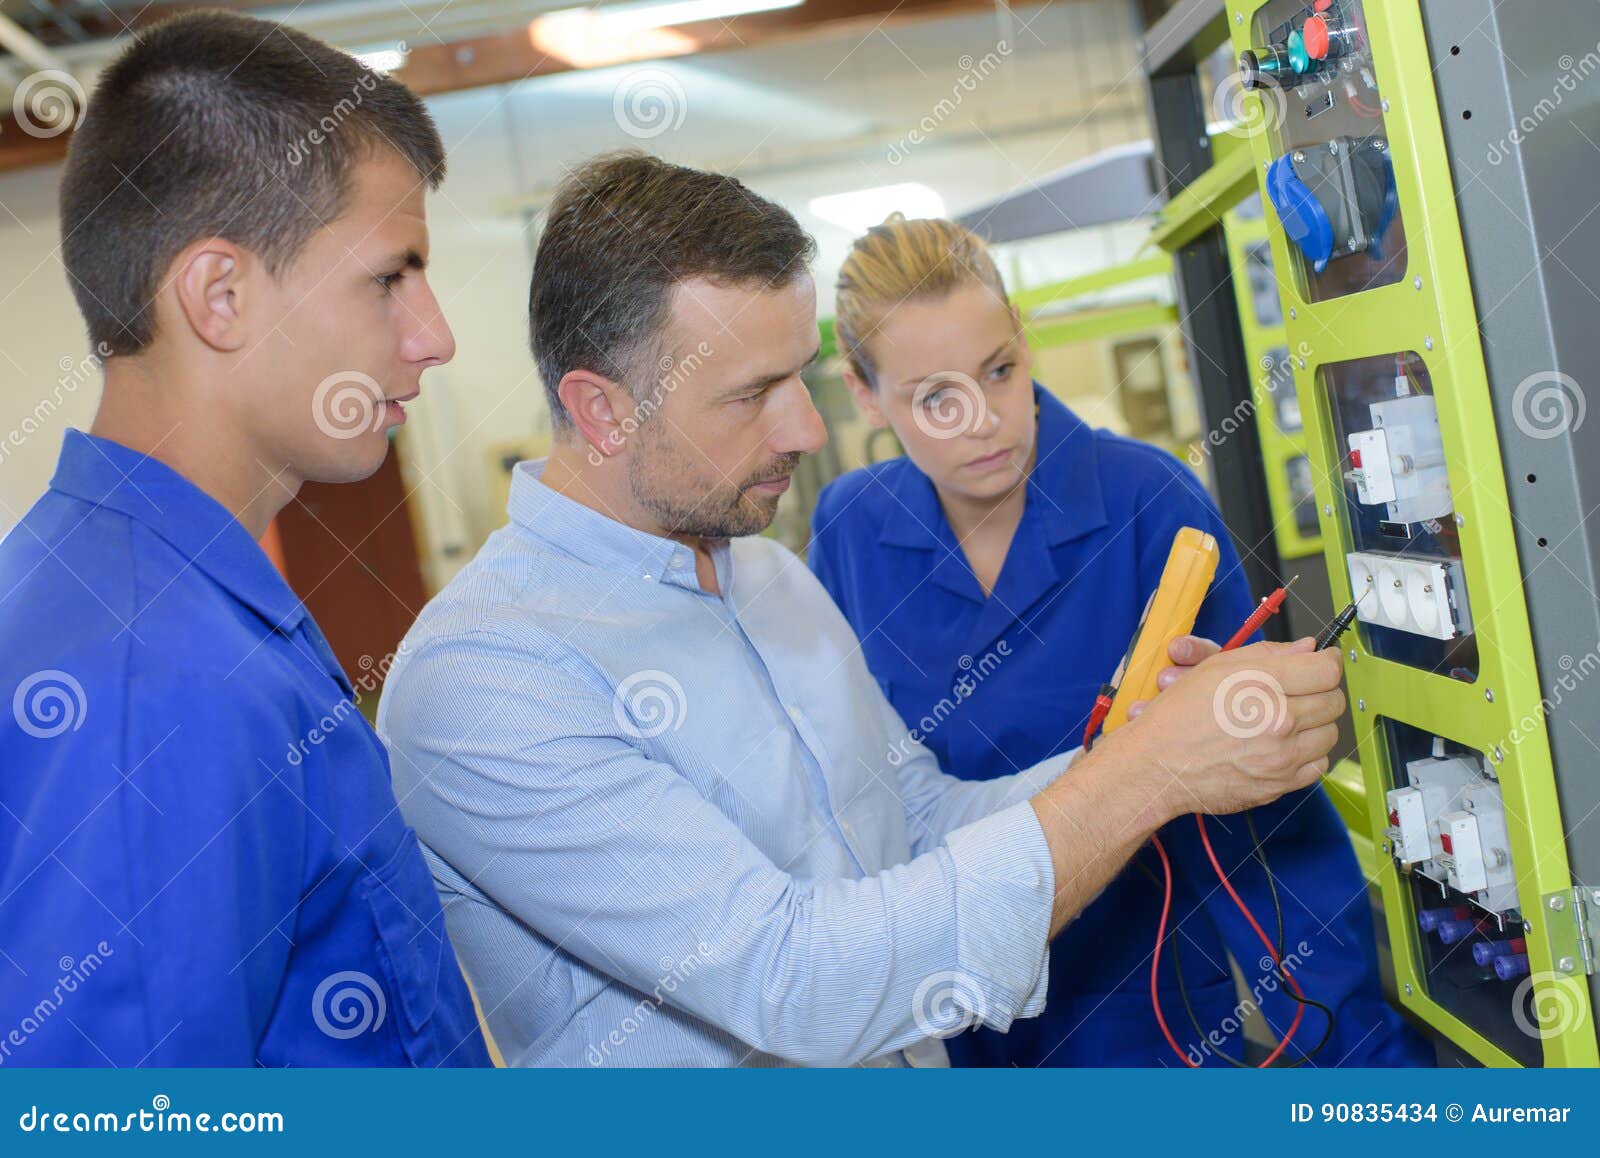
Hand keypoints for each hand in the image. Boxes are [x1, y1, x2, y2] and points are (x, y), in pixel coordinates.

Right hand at [1103, 637, 1344, 818]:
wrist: (1156, 767)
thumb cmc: (1178, 717)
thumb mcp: (1215, 669)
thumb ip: (1267, 654)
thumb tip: (1308, 648)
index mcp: (1261, 685)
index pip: (1325, 669)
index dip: (1328, 662)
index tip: (1324, 661)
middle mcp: (1278, 720)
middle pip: (1334, 700)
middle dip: (1323, 691)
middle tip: (1306, 689)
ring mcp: (1282, 756)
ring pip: (1330, 733)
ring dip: (1317, 724)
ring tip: (1293, 719)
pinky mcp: (1280, 784)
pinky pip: (1318, 765)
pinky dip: (1308, 754)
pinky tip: (1286, 747)